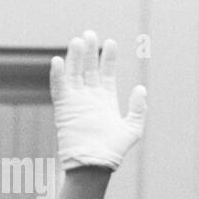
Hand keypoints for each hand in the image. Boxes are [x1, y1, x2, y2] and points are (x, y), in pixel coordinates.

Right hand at [50, 30, 146, 170]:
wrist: (95, 165)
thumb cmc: (114, 150)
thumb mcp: (133, 128)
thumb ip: (138, 108)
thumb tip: (141, 88)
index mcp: (105, 99)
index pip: (105, 73)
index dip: (108, 58)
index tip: (111, 42)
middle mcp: (89, 97)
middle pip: (88, 68)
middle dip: (90, 51)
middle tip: (90, 33)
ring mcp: (76, 101)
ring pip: (73, 73)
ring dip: (75, 57)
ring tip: (78, 41)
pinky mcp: (63, 108)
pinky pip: (59, 88)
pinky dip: (57, 75)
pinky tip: (58, 60)